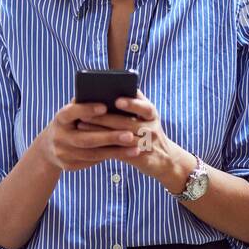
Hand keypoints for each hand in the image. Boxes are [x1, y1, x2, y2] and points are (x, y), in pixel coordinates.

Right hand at [35, 99, 141, 172]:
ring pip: (92, 154)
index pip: (71, 112)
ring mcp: (62, 153)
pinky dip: (110, 157)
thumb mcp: (73, 111)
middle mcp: (59, 137)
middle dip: (109, 138)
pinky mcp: (68, 166)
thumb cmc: (70, 122)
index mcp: (60, 119)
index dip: (86, 109)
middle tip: (130, 135)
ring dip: (116, 151)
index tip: (105, 107)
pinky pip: (92, 161)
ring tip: (136, 148)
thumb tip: (109, 93)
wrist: (49, 147)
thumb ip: (85, 103)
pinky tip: (126, 154)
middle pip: (85, 139)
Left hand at [74, 89, 194, 190]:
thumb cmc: (148, 131)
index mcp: (151, 114)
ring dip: (100, 131)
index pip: (144, 107)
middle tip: (85, 114)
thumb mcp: (145, 116)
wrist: (165, 159)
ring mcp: (147, 144)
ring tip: (82, 125)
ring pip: (121, 138)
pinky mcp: (141, 158)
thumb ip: (133, 103)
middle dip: (104, 119)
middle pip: (127, 123)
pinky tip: (90, 142)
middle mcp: (152, 128)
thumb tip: (107, 89)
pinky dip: (104, 146)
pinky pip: (120, 152)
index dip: (131, 104)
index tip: (116, 101)